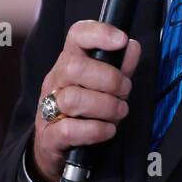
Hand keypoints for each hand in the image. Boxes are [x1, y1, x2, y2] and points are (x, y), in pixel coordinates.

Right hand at [31, 20, 139, 181]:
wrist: (55, 148)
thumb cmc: (84, 112)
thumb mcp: (104, 87)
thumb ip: (120, 68)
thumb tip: (133, 47)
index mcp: (68, 62)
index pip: (76, 36)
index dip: (99, 33)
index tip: (121, 40)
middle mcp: (55, 81)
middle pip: (74, 67)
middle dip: (109, 79)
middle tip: (124, 92)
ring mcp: (48, 108)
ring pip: (73, 99)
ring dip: (105, 107)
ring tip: (119, 112)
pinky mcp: (49, 136)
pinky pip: (69, 129)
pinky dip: (95, 130)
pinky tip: (107, 130)